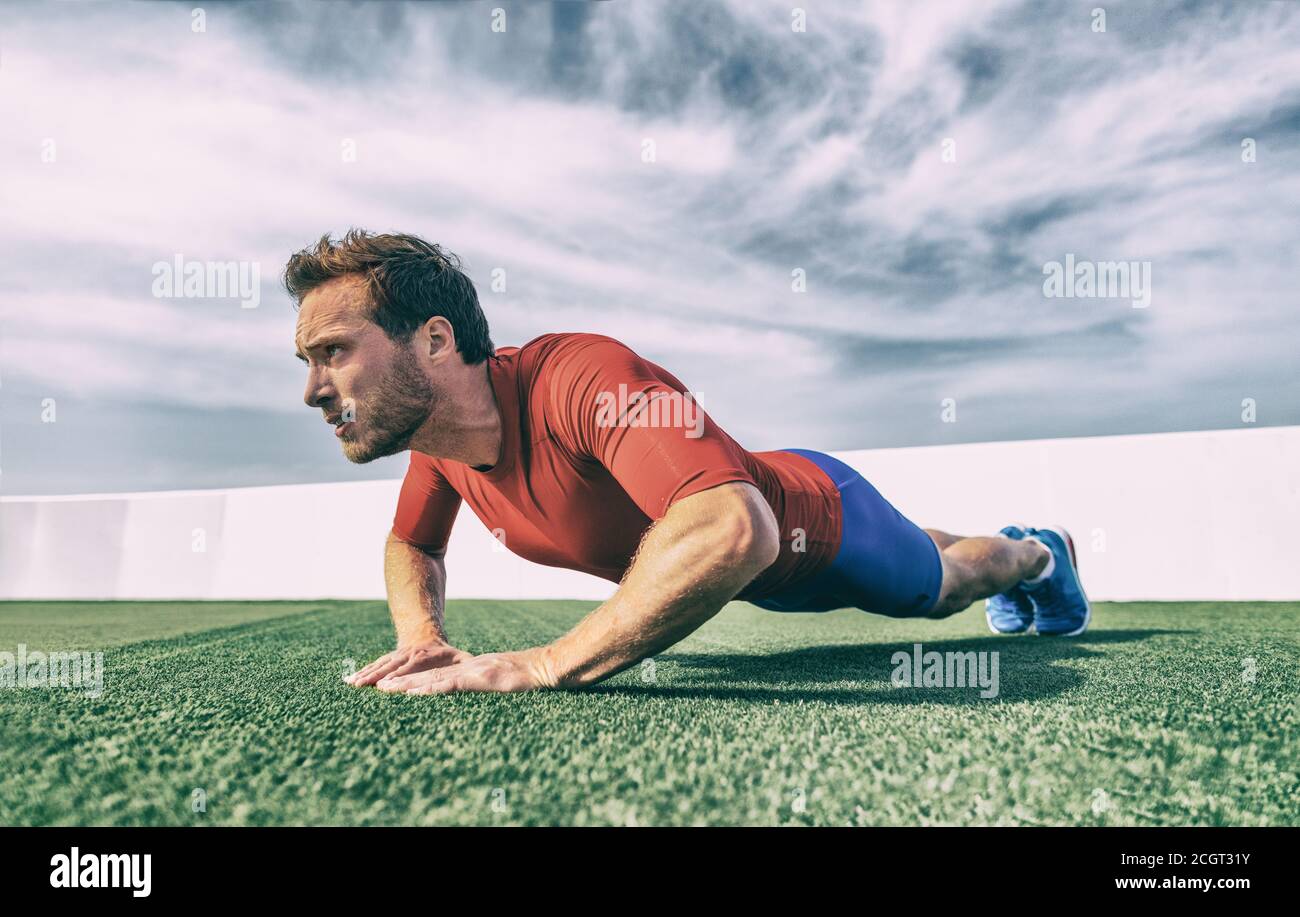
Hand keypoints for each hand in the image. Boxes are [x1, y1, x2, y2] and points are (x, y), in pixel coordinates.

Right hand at [345, 640, 472, 686]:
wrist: (424, 633)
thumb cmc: (445, 653)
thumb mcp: (459, 656)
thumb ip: (468, 666)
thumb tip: (483, 673)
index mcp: (423, 657)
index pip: (411, 669)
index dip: (400, 677)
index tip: (388, 685)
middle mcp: (407, 656)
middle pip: (391, 668)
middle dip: (378, 677)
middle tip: (364, 687)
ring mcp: (395, 657)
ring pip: (379, 665)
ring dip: (366, 675)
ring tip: (351, 684)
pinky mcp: (386, 660)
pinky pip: (372, 666)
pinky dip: (361, 672)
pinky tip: (348, 681)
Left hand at [375, 648, 556, 694]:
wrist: (543, 667)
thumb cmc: (528, 677)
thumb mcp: (502, 681)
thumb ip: (486, 685)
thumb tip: (480, 692)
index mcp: (470, 671)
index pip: (438, 677)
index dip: (415, 681)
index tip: (395, 687)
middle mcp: (467, 669)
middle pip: (429, 676)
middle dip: (402, 682)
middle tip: (378, 687)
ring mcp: (472, 673)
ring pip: (433, 679)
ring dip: (408, 686)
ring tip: (386, 690)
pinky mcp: (479, 679)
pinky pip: (450, 685)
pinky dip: (430, 689)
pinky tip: (414, 694)